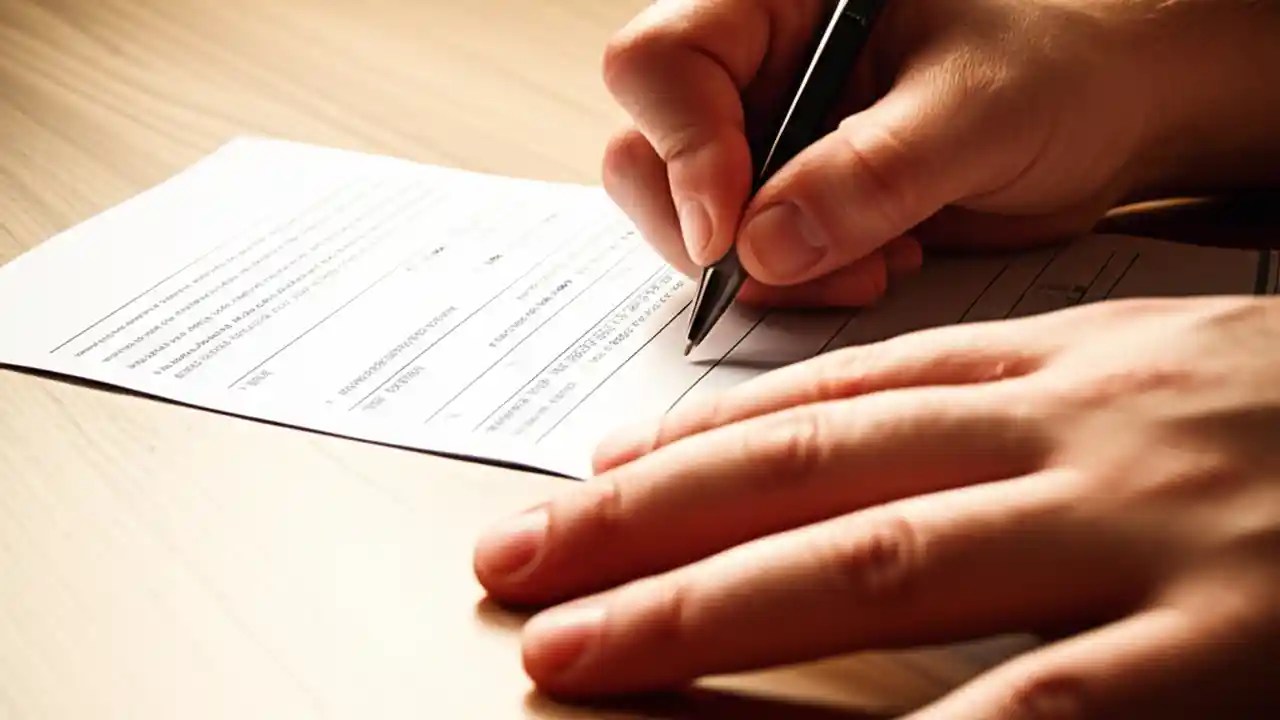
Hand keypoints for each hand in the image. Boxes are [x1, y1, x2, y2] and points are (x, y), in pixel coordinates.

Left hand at [474, 296, 1279, 716]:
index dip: (700, 439)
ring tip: (576, 654)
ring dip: (707, 614)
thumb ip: (1004, 399)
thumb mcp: (1152, 375)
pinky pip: (1030, 711)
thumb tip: (857, 440)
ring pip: (877, 564)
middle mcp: (1077, 433)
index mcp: (1066, 366)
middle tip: (516, 566)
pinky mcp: (1225, 653)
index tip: (592, 480)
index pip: (839, 393)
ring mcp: (1146, 538)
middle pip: (814, 470)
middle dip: (648, 526)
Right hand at [601, 0, 1279, 307]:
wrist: (1112, 111)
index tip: (732, 231)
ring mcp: (768, 137)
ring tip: (872, 264)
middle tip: (792, 267)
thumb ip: (870, 171)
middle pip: (647, 153)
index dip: (682, 152)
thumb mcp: (976, 108)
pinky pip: (747, 259)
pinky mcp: (792, 199)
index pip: (661, 64)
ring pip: (689, 220)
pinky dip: (796, 285)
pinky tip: (876, 266)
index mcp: (781, 0)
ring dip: (765, 269)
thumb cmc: (1062, 66)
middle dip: (712, 230)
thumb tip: (761, 246)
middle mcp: (756, 66)